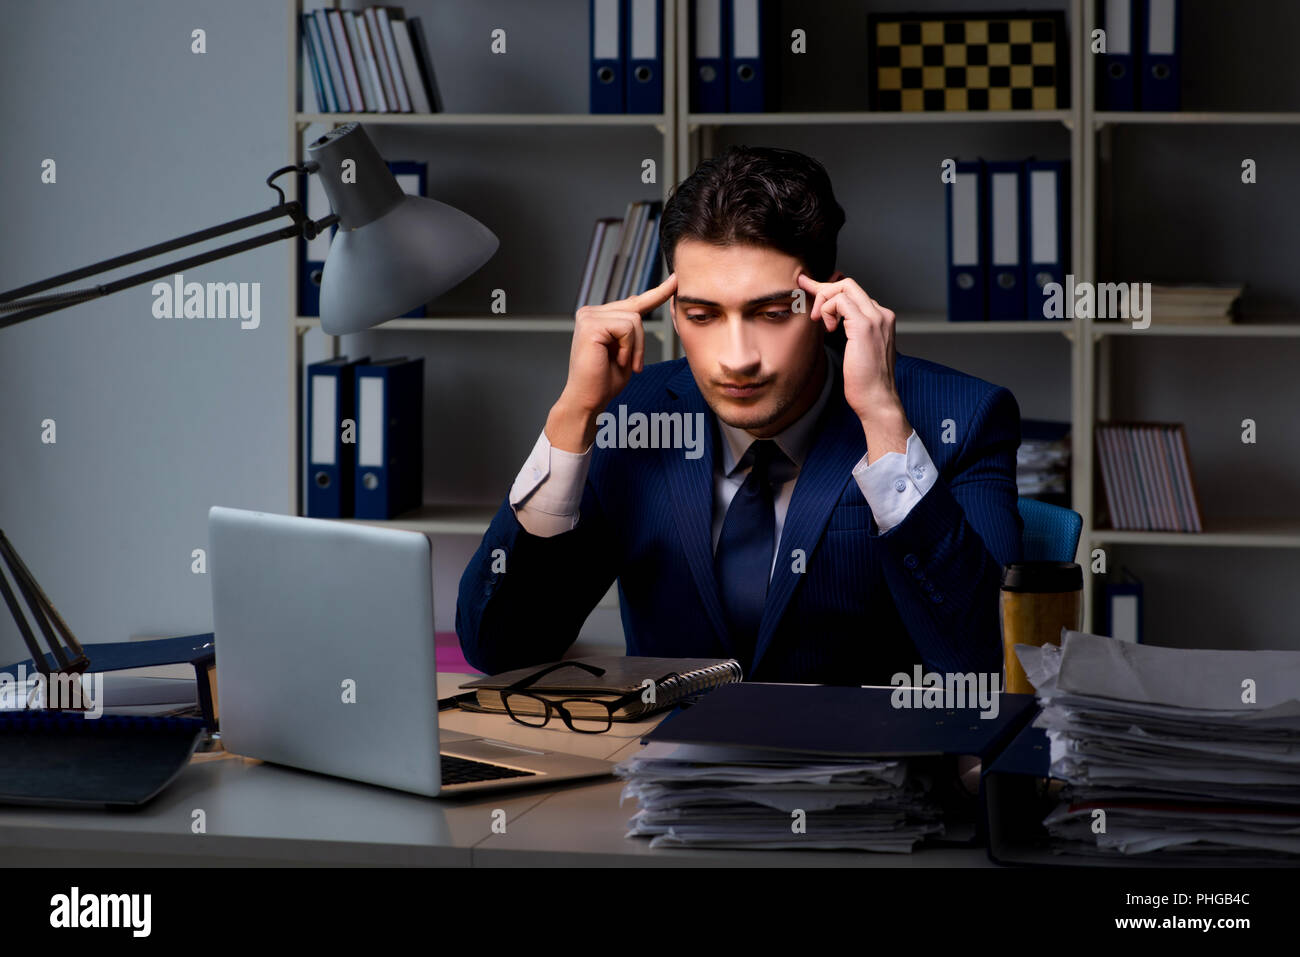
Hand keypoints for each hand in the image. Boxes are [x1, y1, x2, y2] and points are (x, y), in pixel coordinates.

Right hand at [547, 272, 677, 451]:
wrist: (589, 400)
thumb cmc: (605, 381)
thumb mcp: (626, 350)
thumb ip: (632, 329)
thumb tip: (644, 304)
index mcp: (598, 317)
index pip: (633, 302)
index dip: (658, 292)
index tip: (675, 280)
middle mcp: (590, 312)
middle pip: (635, 312)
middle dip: (640, 342)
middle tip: (632, 365)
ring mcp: (588, 316)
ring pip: (633, 320)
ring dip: (635, 347)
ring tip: (622, 363)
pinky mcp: (591, 325)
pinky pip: (627, 328)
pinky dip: (628, 347)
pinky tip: (616, 360)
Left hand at [797, 272, 910, 460]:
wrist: (877, 399)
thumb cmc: (866, 381)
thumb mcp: (859, 349)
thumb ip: (851, 330)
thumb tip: (833, 320)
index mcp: (881, 319)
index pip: (855, 293)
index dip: (830, 290)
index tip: (811, 288)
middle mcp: (882, 314)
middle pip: (848, 284)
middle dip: (821, 286)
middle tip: (804, 290)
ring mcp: (875, 318)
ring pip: (844, 288)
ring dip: (823, 302)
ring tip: (818, 322)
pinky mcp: (864, 326)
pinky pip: (839, 302)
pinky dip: (827, 311)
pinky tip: (827, 329)